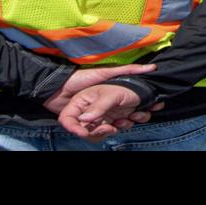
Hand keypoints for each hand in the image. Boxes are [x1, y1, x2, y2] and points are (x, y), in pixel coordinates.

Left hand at [42, 64, 164, 135]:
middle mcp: (99, 109)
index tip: (131, 117)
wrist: (55, 87)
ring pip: (102, 130)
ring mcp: (89, 117)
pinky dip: (91, 136)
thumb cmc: (80, 78)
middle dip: (117, 126)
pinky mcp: (78, 124)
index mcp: (106, 99)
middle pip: (113, 124)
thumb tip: (151, 68)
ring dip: (104, 132)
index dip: (129, 117)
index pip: (123, 112)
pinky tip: (92, 132)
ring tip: (107, 128)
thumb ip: (128, 70)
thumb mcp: (106, 73)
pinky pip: (89, 134)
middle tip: (118, 124)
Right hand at [58, 84, 153, 141]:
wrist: (144, 88)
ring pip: (100, 133)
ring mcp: (102, 115)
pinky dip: (125, 125)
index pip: (68, 118)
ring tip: (125, 119)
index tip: (84, 132)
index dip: (73, 127)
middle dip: (99, 131)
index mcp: (83, 100)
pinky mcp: (113, 120)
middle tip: (109, 127)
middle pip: (84, 129)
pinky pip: (114, 130)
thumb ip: (97, 108)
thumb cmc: (123, 86)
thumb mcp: (109, 96)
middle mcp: (90, 110)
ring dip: (115, 129)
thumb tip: (83, 120)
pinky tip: (132, 116)